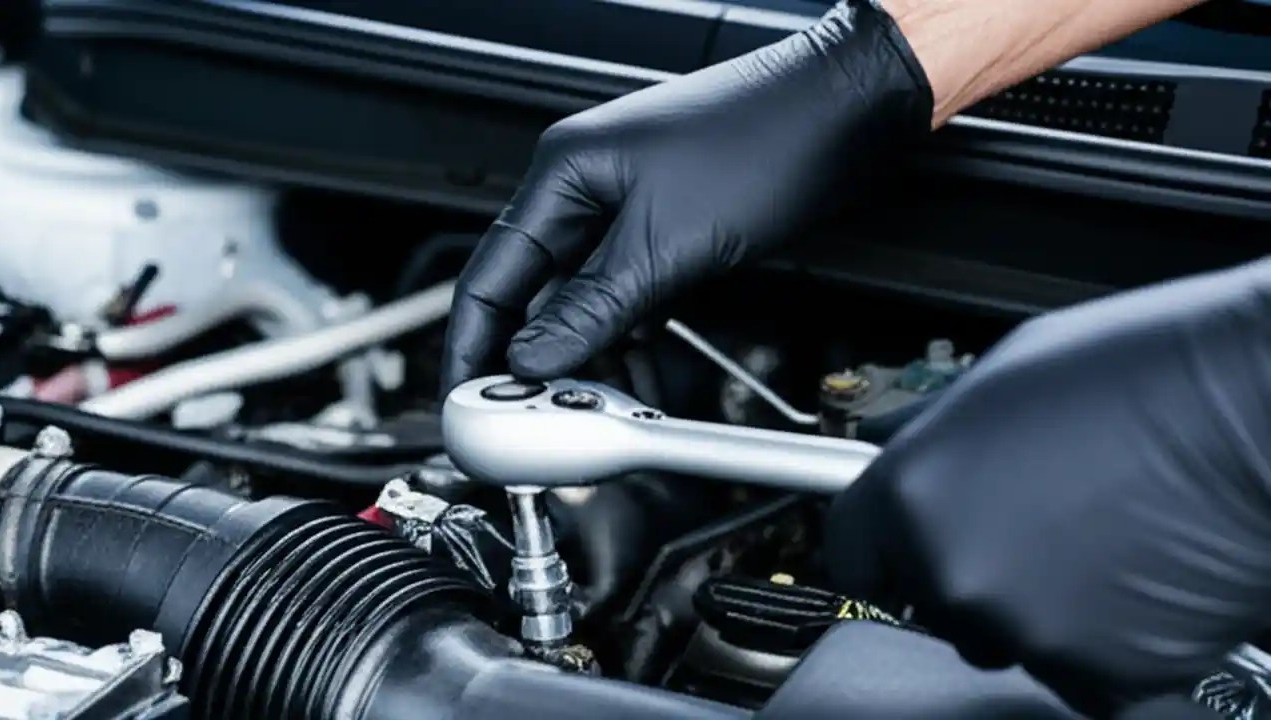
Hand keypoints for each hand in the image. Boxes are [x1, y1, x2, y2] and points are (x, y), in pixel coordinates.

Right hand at [440, 0, 931, 394]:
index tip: (467, 394)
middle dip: (524, 355)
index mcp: (564, 174)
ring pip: (577, 296)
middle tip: (524, 412)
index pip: (490, 274)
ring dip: (575, 350)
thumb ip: (592, 308)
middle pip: (530, 289)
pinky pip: (621, 292)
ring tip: (576, 403)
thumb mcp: (666, 243)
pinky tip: (623, 368)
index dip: (472, 343)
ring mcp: (627, 207)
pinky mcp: (666, 226)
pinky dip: (618, 333)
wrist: (848, 113)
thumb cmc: (765, 140)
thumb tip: (533, 356)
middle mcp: (586, 187)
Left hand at [826, 259, 1270, 714]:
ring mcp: (1026, 630)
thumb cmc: (1149, 375)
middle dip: (966, 569)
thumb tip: (903, 455)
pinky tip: (1132, 574)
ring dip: (1035, 604)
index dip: (881, 546)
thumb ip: (935, 438)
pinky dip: (1101, 639)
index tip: (901, 548)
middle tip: (1034, 521)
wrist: (1260, 413)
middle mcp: (954, 571)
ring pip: (1002, 637)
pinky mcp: (1102, 678)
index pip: (851, 551)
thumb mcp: (1004, 377)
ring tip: (1097, 535)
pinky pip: (1076, 672)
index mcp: (915, 494)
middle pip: (927, 599)